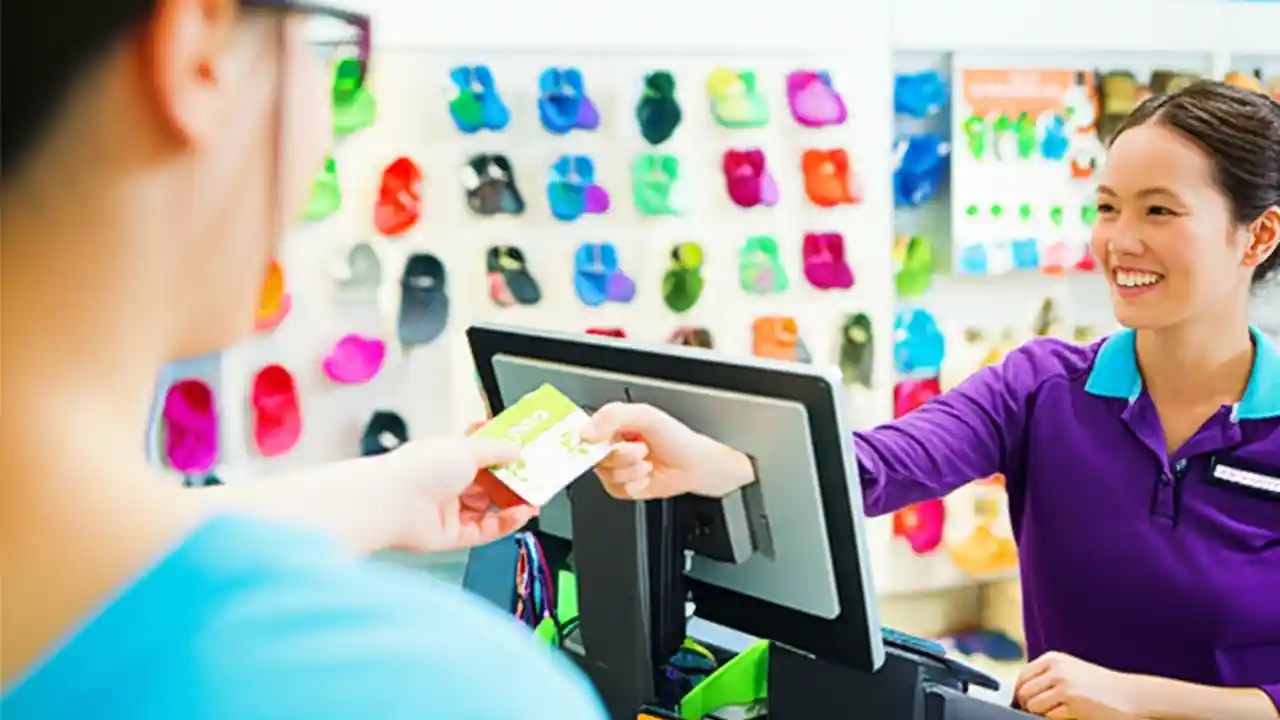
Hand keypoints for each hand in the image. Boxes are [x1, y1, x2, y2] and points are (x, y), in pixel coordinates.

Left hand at [374, 434, 536, 553]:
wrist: (392, 503)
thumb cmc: (418, 468)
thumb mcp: (468, 447)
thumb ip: (497, 449)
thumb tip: (517, 448)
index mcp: (449, 457)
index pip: (484, 454)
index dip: (506, 455)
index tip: (528, 453)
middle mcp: (449, 484)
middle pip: (490, 484)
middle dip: (515, 482)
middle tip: (539, 478)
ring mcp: (450, 510)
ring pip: (491, 509)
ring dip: (514, 504)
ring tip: (536, 498)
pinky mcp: (452, 536)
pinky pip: (486, 530)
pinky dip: (506, 523)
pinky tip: (521, 514)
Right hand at [580, 402, 755, 499]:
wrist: (698, 466)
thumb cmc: (678, 438)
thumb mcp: (647, 416)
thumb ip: (613, 416)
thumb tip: (585, 432)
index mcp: (613, 424)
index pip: (584, 430)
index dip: (586, 439)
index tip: (596, 442)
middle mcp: (612, 445)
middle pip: (593, 456)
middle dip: (620, 455)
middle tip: (640, 449)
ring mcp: (618, 467)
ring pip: (605, 474)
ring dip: (629, 470)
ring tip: (647, 461)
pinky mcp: (625, 487)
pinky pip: (615, 490)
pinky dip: (633, 485)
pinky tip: (646, 476)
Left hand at [1015, 652, 1149, 718]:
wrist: (1132, 695)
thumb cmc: (1100, 686)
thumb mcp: (1070, 670)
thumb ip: (1046, 676)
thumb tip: (1020, 694)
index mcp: (1053, 658)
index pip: (1022, 677)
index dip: (1020, 693)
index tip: (1026, 703)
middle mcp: (1057, 669)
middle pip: (1024, 693)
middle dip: (1029, 706)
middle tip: (1044, 711)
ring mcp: (1065, 686)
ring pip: (1033, 706)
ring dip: (1042, 714)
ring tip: (1059, 712)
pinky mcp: (1074, 704)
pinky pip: (1050, 716)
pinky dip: (1056, 719)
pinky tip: (1070, 716)